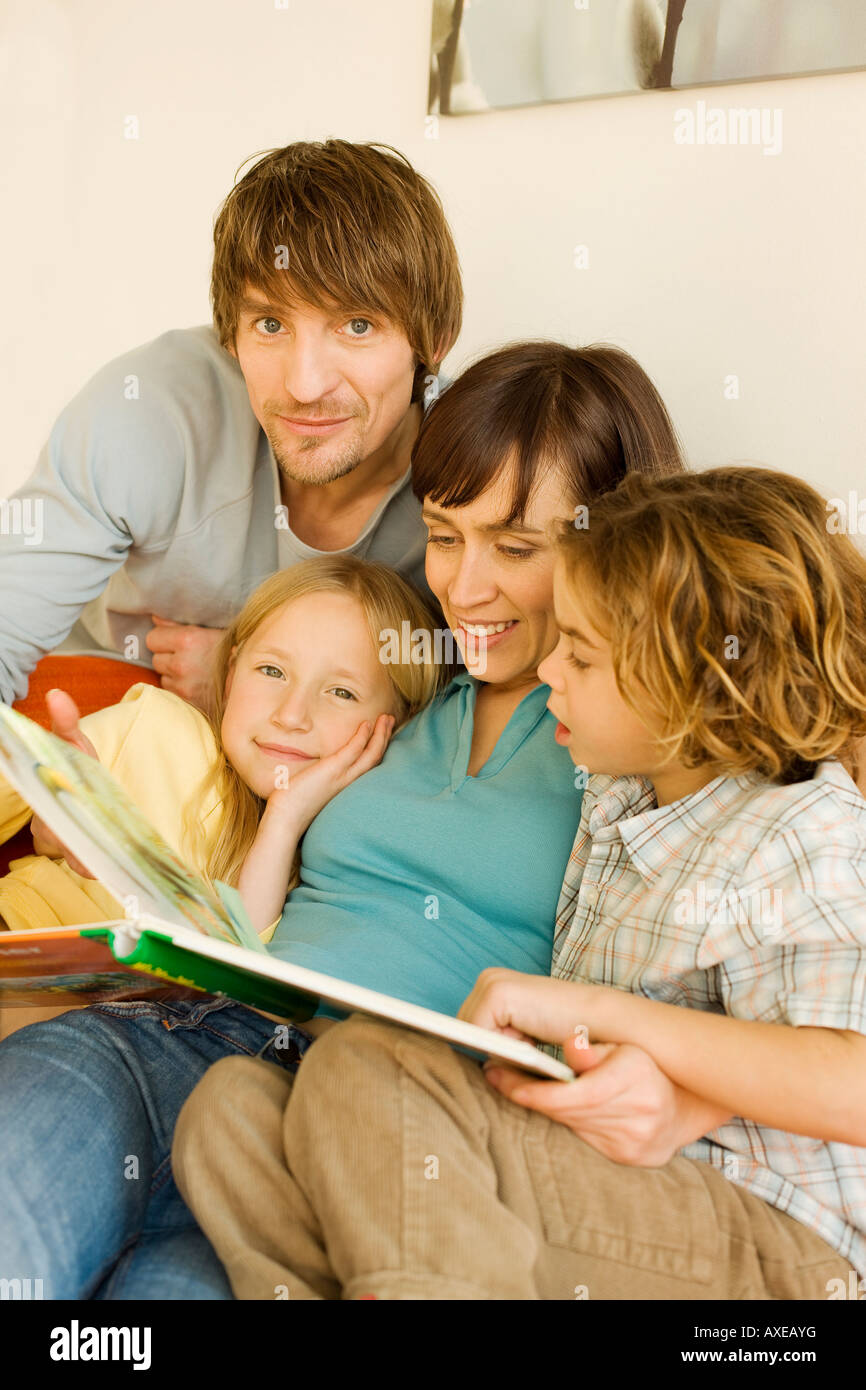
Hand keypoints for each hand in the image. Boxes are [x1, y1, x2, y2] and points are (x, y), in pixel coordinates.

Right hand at [30, 688, 97, 877]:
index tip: (60, 822)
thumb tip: (57, 695)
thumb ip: (65, 722)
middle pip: (55, 836)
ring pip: (71, 854)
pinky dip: (97, 869)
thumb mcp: (74, 743)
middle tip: (92, 841)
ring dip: (88, 858)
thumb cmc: (77, 765)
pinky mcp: (80, 855)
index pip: (39, 806)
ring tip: (107, 856)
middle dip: (73, 839)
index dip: (50, 816)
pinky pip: (85, 866)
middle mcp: (45, 820)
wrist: (91, 787)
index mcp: (39, 793)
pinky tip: (112, 868)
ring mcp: (61, 840)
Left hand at [145, 615, 224, 708]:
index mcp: (187, 640)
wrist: (251, 681)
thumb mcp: (209, 631)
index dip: (163, 639)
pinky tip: (195, 683)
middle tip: (188, 656)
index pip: (152, 638)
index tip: (175, 641)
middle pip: (156, 658)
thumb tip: (155, 619)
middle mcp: (181, 664)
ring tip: (193, 671)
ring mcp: (182, 685)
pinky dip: (179, 688)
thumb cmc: (233, 652)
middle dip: (168, 657)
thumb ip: (178, 624)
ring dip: (173, 674)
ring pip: (163, 677)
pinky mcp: (186, 701)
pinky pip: (172, 692)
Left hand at [262, 712, 395, 837]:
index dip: (377, 749)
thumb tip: (311, 773)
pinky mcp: (333, 771)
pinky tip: (367, 724)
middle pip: (376, 758)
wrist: (286, 821)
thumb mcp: (311, 792)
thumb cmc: (293, 809)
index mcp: (346, 788)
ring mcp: (343, 778)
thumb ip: (318, 781)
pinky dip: (363, 736)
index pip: (368, 767)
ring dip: (381, 734)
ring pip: (371, 754)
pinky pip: (354, 750)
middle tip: (390, 721)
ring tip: (387, 718)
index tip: (381, 735)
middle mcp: (350, 784)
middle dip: (385, 738)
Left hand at [458, 967, 597, 1045]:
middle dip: (491, 1047)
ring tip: (528, 1041)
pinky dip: (500, 1045)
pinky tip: (527, 1038)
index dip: (483, 1047)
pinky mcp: (497, 992)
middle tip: (526, 1044)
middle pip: (463, 1030)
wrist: (597, 1018)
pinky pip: (478, 1033)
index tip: (500, 1058)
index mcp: (491, 984)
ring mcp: (491, 981)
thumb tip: (465, 1052)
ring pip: (469, 1034)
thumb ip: (494, 1038)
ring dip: (497, 1048)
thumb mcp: (519, 1035)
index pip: (465, 1027)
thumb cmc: (561, 1032)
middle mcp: (487, 977)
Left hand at [460, 968, 730, 1164]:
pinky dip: (563, 1121)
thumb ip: (593, 1049)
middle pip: (564, 1111)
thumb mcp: (624, 1046)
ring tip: (512, 1085)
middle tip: (496, 1075)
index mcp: (634, 1081)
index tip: (500, 1076)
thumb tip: (573, 1046)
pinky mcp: (627, 1158)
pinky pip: (582, 1138)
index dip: (531, 1089)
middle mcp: (635, 1116)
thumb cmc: (648, 1066)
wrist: (686, 1106)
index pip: (571, 1094)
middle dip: (527, 1094)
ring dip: (541, 1108)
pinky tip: (546, 1105)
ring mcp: (632, 1143)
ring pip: (570, 1125)